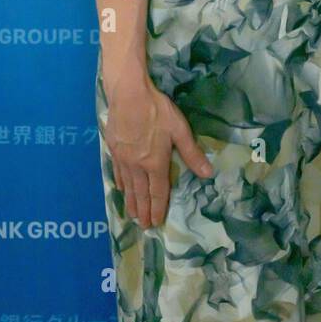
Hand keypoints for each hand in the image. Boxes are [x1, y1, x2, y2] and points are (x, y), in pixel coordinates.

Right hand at [104, 76, 213, 226]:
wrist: (128, 95)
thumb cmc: (157, 111)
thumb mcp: (179, 130)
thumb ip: (192, 153)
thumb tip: (207, 174)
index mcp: (155, 163)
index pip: (158, 192)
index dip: (158, 208)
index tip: (156, 222)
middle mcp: (137, 166)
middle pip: (140, 194)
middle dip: (143, 211)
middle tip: (143, 226)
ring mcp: (123, 159)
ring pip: (127, 187)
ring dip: (130, 202)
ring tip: (131, 216)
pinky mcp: (113, 149)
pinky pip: (117, 172)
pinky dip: (120, 184)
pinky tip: (120, 188)